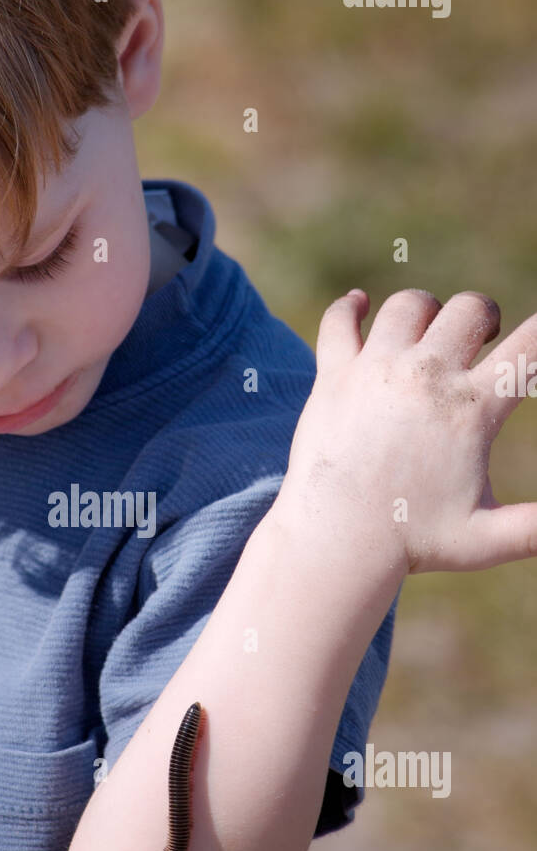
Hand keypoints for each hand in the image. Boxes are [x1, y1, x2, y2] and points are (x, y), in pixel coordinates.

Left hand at [274, 288, 536, 574]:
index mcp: (470, 410)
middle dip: (483, 317)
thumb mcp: (488, 539)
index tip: (536, 341)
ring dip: (425, 314)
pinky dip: (349, 308)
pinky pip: (340, 320)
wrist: (336, 543)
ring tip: (425, 338)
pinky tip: (359, 306)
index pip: (530, 346)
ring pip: (408, 306)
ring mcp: (376, 372)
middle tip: (479, 340)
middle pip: (470, 308)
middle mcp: (425, 378)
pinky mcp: (334, 376)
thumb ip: (536, 529)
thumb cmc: (414, 544)